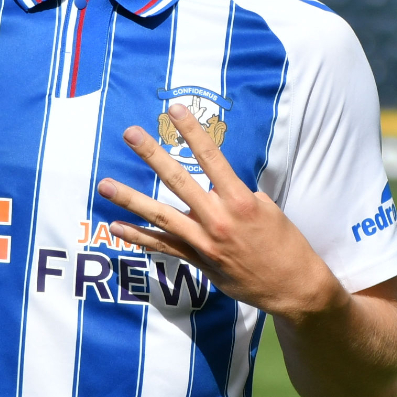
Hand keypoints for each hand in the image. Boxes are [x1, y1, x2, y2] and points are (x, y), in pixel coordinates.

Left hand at [98, 103, 348, 322]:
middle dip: (152, 154)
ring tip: (104, 184)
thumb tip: (217, 185)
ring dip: (130, 199)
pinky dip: (139, 237)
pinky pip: (163, 246)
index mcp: (240, 200)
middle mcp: (218, 219)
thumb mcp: (268, 208)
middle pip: (178, 180)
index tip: (175, 110)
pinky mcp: (199, 262)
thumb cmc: (285, 243)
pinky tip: (116, 226)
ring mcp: (205, 242)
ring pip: (161, 216)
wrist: (292, 286)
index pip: (211, 157)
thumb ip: (238, 194)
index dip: (192, 131)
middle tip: (130, 133)